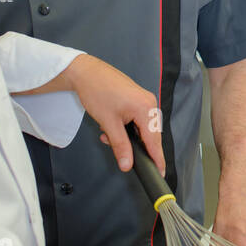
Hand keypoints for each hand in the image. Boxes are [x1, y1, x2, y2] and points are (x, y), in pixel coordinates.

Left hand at [64, 54, 164, 173]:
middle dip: (135, 146)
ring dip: (127, 136)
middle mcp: (149, 103)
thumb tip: (127, 164)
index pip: (154, 140)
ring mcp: (144, 100)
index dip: (157, 158)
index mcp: (145, 108)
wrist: (86, 72)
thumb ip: (120, 146)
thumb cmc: (97, 91)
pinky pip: (137, 119)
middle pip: (149, 135)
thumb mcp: (108, 123)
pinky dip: (126, 127)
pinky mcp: (137, 99)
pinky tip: (111, 127)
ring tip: (108, 135)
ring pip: (141, 128)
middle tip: (123, 155)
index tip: (160, 172)